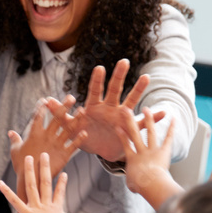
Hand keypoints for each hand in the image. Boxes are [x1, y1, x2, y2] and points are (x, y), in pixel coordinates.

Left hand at [0, 152, 71, 212]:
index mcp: (57, 210)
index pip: (59, 193)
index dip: (62, 183)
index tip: (64, 174)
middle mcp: (47, 205)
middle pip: (46, 182)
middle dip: (44, 168)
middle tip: (44, 155)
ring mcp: (37, 208)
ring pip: (32, 186)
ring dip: (30, 171)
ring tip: (29, 158)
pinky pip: (15, 201)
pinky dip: (7, 192)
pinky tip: (0, 183)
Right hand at [8, 99, 85, 178]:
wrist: (31, 180)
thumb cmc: (21, 165)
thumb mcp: (15, 151)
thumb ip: (15, 140)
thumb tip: (11, 132)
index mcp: (34, 134)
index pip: (38, 116)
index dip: (42, 107)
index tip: (46, 99)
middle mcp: (47, 136)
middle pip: (57, 118)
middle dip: (64, 106)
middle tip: (72, 97)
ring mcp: (56, 145)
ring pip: (68, 129)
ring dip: (76, 119)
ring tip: (83, 110)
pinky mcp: (63, 155)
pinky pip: (73, 145)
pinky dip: (80, 139)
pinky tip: (86, 132)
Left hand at [44, 59, 162, 162]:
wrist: (100, 150)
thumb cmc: (85, 136)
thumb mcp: (71, 128)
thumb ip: (60, 115)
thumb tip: (47, 102)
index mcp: (94, 107)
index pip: (95, 91)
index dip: (97, 80)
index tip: (100, 68)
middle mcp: (109, 108)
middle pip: (114, 90)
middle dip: (119, 76)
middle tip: (124, 61)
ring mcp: (122, 117)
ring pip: (131, 100)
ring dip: (139, 89)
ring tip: (146, 77)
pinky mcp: (130, 128)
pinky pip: (142, 123)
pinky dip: (153, 118)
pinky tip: (164, 113)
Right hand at [116, 108, 175, 197]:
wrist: (149, 183)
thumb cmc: (140, 185)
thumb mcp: (132, 184)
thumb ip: (132, 181)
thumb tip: (134, 185)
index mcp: (132, 159)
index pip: (125, 145)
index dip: (121, 136)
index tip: (117, 127)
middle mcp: (141, 152)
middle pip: (134, 134)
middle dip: (130, 121)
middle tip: (126, 110)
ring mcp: (152, 150)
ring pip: (150, 132)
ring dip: (148, 120)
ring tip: (147, 109)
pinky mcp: (164, 151)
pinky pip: (168, 138)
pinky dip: (171, 129)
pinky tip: (173, 118)